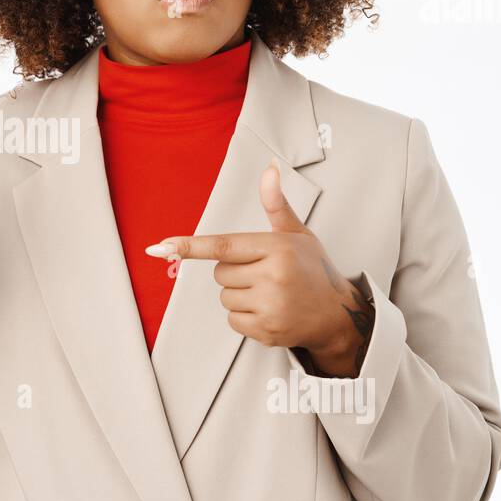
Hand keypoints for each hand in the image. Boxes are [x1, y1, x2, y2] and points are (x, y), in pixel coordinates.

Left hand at [144, 159, 374, 376]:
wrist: (338, 315)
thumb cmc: (313, 270)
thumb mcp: (298, 234)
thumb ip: (275, 205)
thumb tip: (268, 169)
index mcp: (278, 248)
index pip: (224, 245)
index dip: (190, 246)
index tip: (161, 246)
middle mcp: (273, 276)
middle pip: (220, 273)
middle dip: (234, 272)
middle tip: (264, 274)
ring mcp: (271, 306)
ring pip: (225, 297)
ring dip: (239, 296)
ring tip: (269, 293)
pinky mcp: (267, 330)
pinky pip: (232, 320)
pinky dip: (244, 317)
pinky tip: (268, 311)